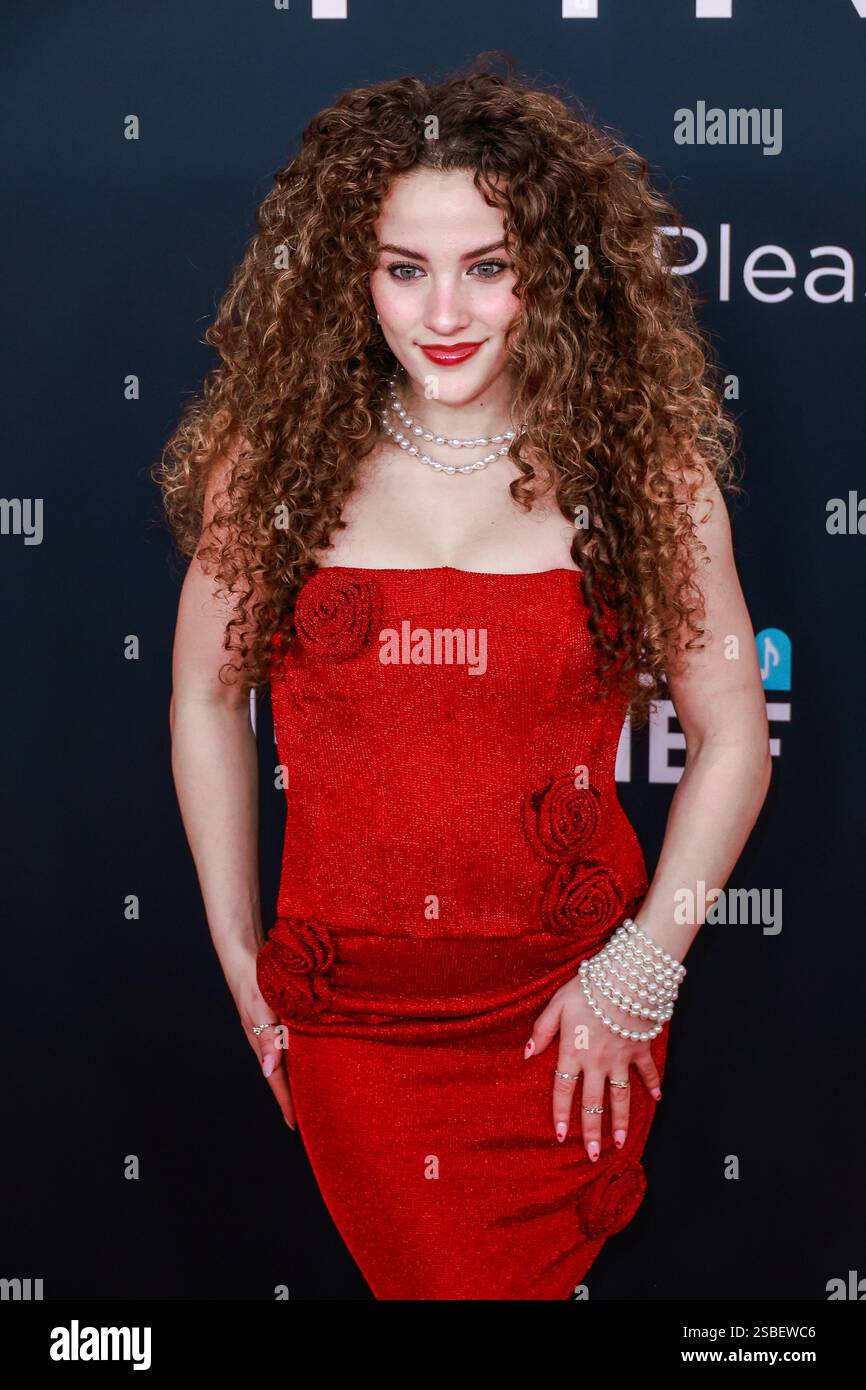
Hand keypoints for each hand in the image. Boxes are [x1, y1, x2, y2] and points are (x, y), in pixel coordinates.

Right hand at [230, 958, 296, 1130]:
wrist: (244, 955)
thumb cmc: (252, 982)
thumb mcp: (261, 1011)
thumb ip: (266, 1040)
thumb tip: (269, 1071)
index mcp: (262, 1043)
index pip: (276, 1081)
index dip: (286, 1103)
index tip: (296, 1126)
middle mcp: (267, 1039)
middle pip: (283, 1075)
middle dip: (294, 1095)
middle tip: (311, 1115)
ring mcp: (272, 1028)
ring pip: (288, 1059)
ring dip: (298, 1075)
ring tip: (313, 1091)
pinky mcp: (278, 1016)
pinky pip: (291, 1042)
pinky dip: (301, 1053)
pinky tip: (311, 1053)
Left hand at [525, 974, 661, 1160]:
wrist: (626, 980)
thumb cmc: (588, 988)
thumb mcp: (557, 1004)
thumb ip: (542, 1030)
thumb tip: (526, 1054)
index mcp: (573, 1051)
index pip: (564, 1089)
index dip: (561, 1113)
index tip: (561, 1136)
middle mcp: (597, 1062)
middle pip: (593, 1102)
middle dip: (592, 1131)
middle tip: (594, 1155)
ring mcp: (621, 1058)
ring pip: (620, 1097)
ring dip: (620, 1121)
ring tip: (620, 1143)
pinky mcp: (640, 1049)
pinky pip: (647, 1071)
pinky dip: (653, 1084)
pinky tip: (657, 1099)